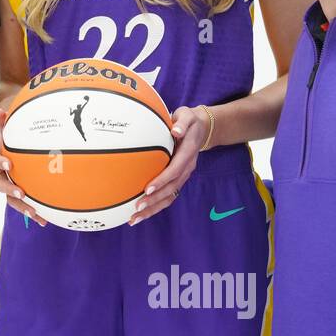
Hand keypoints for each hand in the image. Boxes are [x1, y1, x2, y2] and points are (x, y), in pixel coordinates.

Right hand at [0, 108, 46, 225]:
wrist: (11, 141)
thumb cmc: (12, 130)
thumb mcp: (9, 124)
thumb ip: (4, 119)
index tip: (9, 164)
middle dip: (9, 189)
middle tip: (21, 192)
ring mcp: (8, 183)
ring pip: (10, 198)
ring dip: (21, 207)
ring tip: (34, 213)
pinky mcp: (19, 192)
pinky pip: (24, 204)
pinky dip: (34, 213)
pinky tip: (46, 221)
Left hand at [129, 104, 208, 225]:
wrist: (201, 128)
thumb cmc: (188, 120)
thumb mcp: (187, 116)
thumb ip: (182, 123)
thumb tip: (176, 130)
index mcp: (188, 153)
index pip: (175, 170)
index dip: (162, 180)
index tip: (147, 188)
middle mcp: (187, 168)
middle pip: (172, 189)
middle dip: (155, 200)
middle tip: (137, 208)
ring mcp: (183, 175)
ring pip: (169, 196)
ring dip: (153, 208)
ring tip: (134, 219)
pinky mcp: (177, 179)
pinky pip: (167, 195)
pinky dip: (155, 206)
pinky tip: (139, 213)